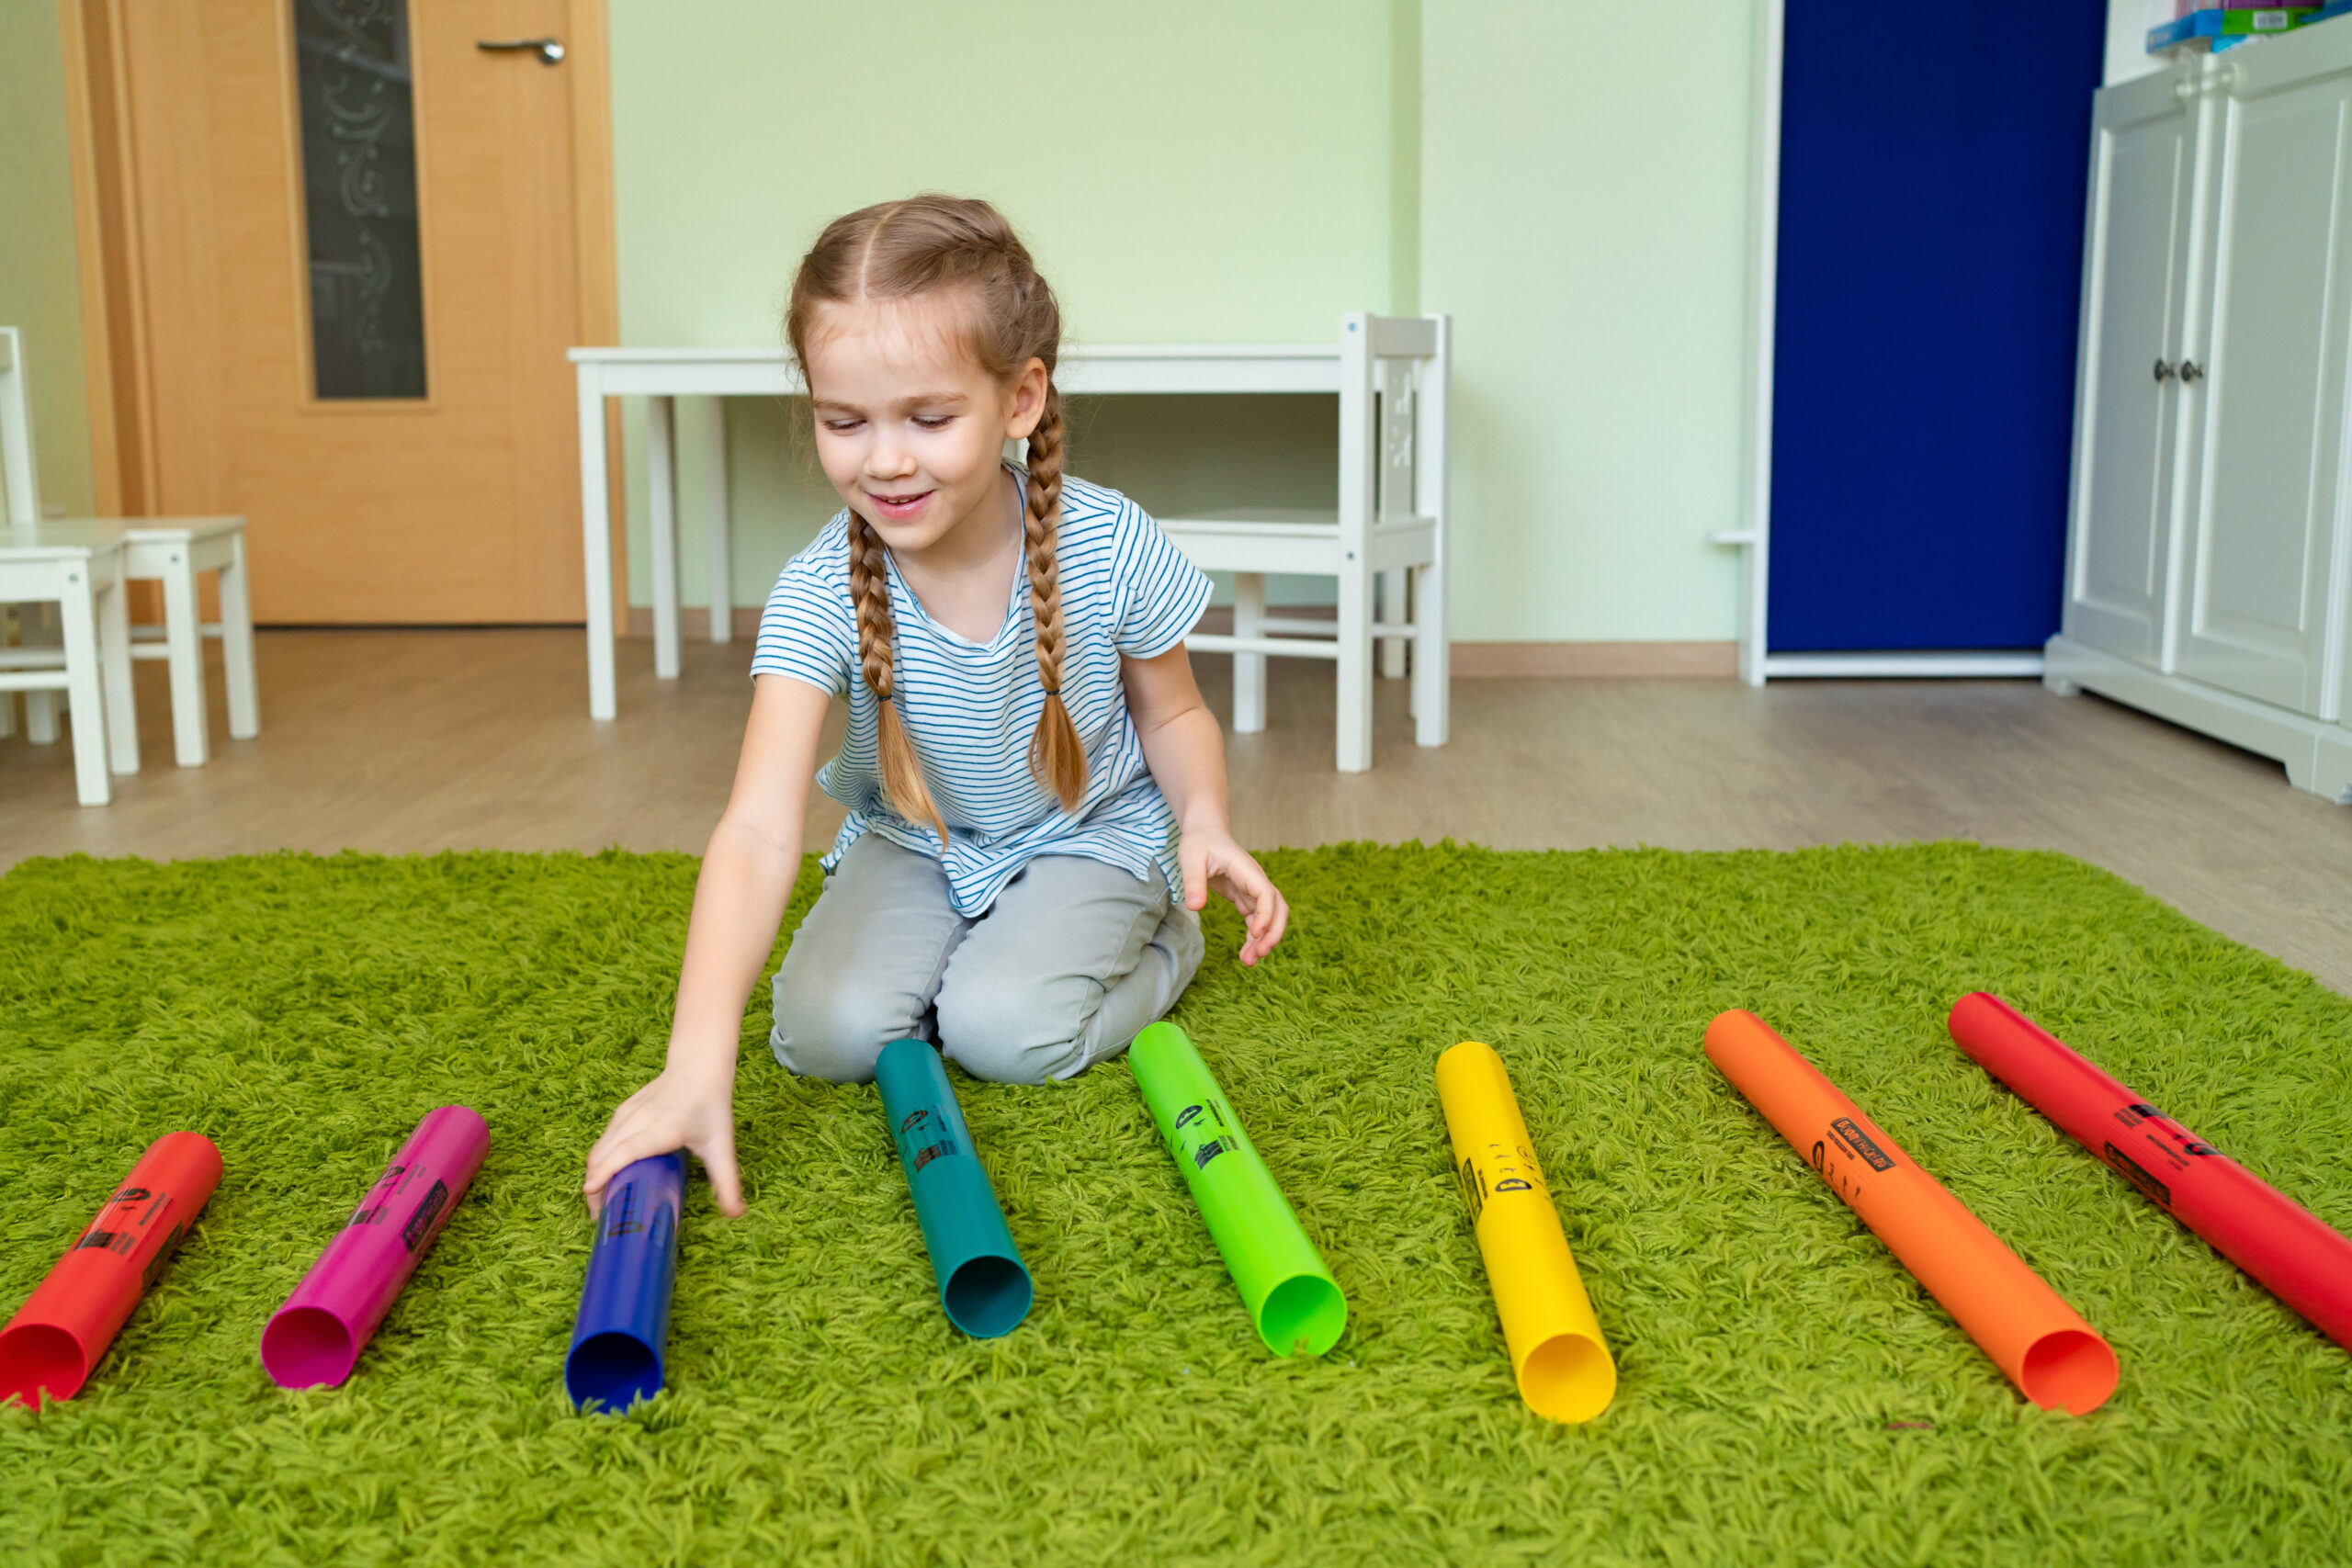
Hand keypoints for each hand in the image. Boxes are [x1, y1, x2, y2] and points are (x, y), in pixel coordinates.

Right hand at [583, 1065, 744, 1217]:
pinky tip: (605, 1178)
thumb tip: (736, 1214)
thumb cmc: (710, 1106)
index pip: (625, 1151)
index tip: (590, 1190)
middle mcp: (637, 1121)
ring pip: (599, 1148)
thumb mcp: (721, 1145)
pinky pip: (603, 1140)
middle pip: (603, 1155)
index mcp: (661, 1129)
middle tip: (601, 1219)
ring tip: (601, 1205)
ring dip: (594, 1176)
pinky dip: (598, 1161)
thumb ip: (727, 1181)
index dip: (606, 1171)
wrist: (698, 1067)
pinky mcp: (621, 1112)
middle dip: (595, 1187)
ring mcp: (625, 1114)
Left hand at [1178, 824, 1289, 966]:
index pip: (1267, 894)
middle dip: (1273, 933)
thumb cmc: (1199, 842)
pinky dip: (1254, 938)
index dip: (1265, 915)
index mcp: (1247, 870)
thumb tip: (1196, 907)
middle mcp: (1255, 881)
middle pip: (1278, 908)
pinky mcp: (1245, 898)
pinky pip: (1256, 921)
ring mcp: (1253, 891)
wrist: (1204, 833)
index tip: (1254, 933)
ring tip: (1249, 962)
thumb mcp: (1190, 857)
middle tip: (1259, 954)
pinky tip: (1245, 954)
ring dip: (1264, 940)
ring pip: (1270, 918)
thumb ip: (1193, 881)